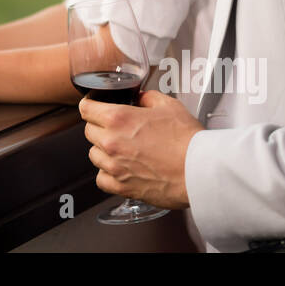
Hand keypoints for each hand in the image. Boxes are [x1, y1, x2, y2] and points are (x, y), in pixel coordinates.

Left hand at [78, 89, 204, 209]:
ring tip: (120, 149)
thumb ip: (147, 98)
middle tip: (115, 128)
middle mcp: (111, 142)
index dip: (90, 105)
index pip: (86, 108)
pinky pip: (101, 179)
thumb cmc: (187, 139)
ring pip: (93, 155)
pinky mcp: (122, 187)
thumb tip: (140, 99)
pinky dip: (107, 174)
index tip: (94, 107)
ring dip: (103, 150)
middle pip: (88, 131)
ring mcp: (114, 166)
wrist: (199, 170)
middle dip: (99, 127)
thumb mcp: (169, 105)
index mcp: (118, 119)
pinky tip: (120, 169)